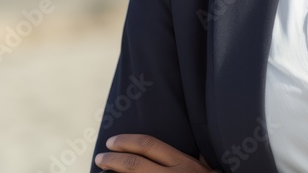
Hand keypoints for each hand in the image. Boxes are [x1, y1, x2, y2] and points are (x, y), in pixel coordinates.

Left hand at [94, 134, 215, 171]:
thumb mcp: (208, 168)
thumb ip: (197, 157)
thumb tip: (190, 138)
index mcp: (184, 164)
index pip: (149, 146)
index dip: (126, 142)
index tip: (111, 141)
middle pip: (134, 164)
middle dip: (112, 160)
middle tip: (100, 157)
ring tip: (101, 172)